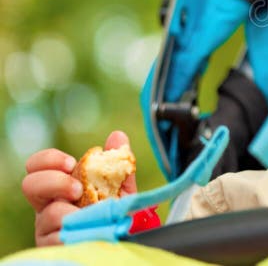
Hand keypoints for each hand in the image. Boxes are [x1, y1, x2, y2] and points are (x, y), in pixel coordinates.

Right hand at [22, 131, 136, 245]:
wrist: (122, 240)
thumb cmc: (115, 215)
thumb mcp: (121, 189)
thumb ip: (119, 165)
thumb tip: (117, 136)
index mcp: (59, 186)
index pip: (38, 165)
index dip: (49, 159)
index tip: (71, 162)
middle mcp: (48, 205)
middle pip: (30, 185)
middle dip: (54, 182)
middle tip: (78, 189)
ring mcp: (47, 227)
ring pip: (48, 214)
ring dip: (73, 212)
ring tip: (92, 215)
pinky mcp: (51, 246)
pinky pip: (57, 238)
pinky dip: (76, 232)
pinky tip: (90, 231)